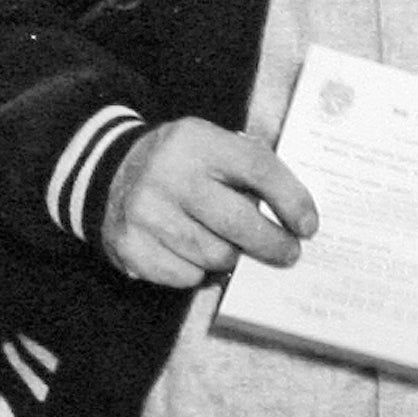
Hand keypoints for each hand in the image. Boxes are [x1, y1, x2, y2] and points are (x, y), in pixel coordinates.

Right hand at [100, 118, 315, 288]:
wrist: (109, 170)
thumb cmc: (180, 162)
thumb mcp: (210, 144)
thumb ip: (248, 168)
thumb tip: (296, 215)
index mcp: (196, 141)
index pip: (257, 168)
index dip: (290, 199)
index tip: (308, 225)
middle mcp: (168, 174)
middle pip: (237, 221)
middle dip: (272, 243)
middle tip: (288, 253)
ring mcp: (146, 212)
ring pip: (214, 254)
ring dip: (232, 258)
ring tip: (235, 249)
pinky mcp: (130, 245)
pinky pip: (185, 275)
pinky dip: (199, 272)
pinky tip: (197, 256)